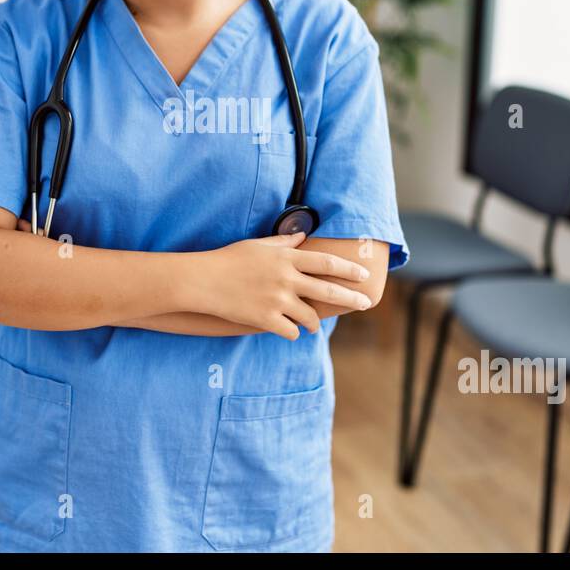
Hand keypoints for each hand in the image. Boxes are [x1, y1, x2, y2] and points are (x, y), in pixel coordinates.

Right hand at [194, 231, 372, 339]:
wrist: (203, 280)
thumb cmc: (228, 259)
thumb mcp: (257, 245)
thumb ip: (283, 243)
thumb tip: (302, 236)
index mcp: (286, 258)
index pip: (326, 262)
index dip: (348, 269)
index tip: (364, 275)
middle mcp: (286, 279)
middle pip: (328, 290)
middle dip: (351, 297)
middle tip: (366, 303)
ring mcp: (276, 300)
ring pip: (310, 317)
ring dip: (314, 322)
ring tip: (312, 324)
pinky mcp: (265, 319)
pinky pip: (290, 332)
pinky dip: (293, 332)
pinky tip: (289, 330)